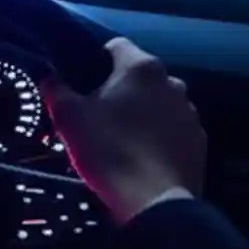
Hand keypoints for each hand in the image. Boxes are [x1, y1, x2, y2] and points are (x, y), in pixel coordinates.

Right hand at [44, 38, 204, 224]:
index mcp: (140, 68)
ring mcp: (189, 112)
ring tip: (121, 138)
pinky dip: (159, 135)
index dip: (95, 60)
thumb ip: (56, 90)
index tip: (82, 83)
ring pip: (158, 102)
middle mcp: (172, 82)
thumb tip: (50, 78)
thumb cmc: (109, 151)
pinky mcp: (198, 141)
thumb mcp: (69, 118)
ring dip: (142, 112)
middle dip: (120, 89)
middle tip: (98, 113)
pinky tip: (143, 155)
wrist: (154, 202)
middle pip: (139, 76)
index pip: (115, 46)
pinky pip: (173, 129)